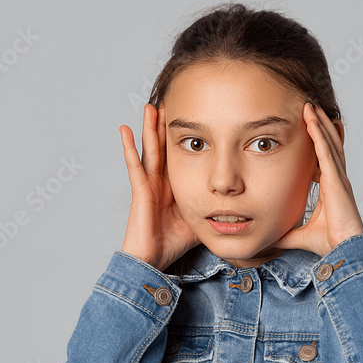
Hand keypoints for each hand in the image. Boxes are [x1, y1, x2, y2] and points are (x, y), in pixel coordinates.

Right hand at [119, 103, 200, 271]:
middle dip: (165, 126)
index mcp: (173, 186)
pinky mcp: (140, 192)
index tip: (190, 118)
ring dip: (149, 129)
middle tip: (170, 102)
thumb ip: (215, 206)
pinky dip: (129, 148)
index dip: (182, 138)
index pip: (177, 156)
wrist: (153, 261)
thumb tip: (237, 201)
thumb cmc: (172, 243)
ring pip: (149, 150)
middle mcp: (159, 182)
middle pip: (163, 147)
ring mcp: (148, 185)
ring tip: (150, 107)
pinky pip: (135, 166)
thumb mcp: (202, 218)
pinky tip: (125, 131)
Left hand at [271, 102, 362, 256]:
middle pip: (328, 145)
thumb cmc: (328, 242)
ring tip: (310, 106)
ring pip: (328, 143)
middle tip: (309, 108)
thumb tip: (270, 238)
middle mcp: (336, 179)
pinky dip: (319, 135)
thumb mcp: (298, 234)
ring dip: (319, 123)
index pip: (323, 159)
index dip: (316, 144)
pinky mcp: (336, 179)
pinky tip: (312, 121)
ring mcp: (338, 177)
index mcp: (330, 188)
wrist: (342, 249)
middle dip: (319, 126)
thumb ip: (286, 234)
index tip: (307, 131)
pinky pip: (326, 152)